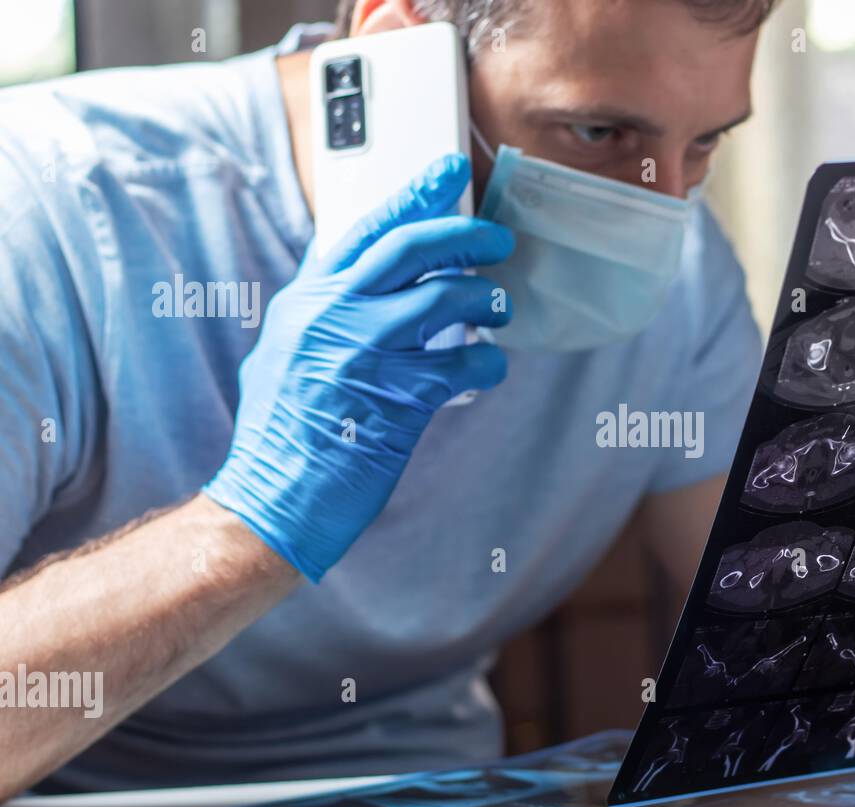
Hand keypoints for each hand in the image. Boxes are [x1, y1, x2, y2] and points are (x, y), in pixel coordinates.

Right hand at [204, 153, 513, 581]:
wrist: (270, 502)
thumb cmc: (282, 437)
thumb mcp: (286, 356)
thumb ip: (326, 318)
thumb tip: (373, 293)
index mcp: (305, 303)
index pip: (363, 231)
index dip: (412, 196)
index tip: (450, 171)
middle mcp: (331, 316)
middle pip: (409, 248)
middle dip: (464, 234)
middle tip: (498, 238)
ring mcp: (363, 354)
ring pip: (444, 298)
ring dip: (484, 298)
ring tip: (500, 307)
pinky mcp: (396, 398)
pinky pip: (461, 363)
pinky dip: (487, 361)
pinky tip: (490, 367)